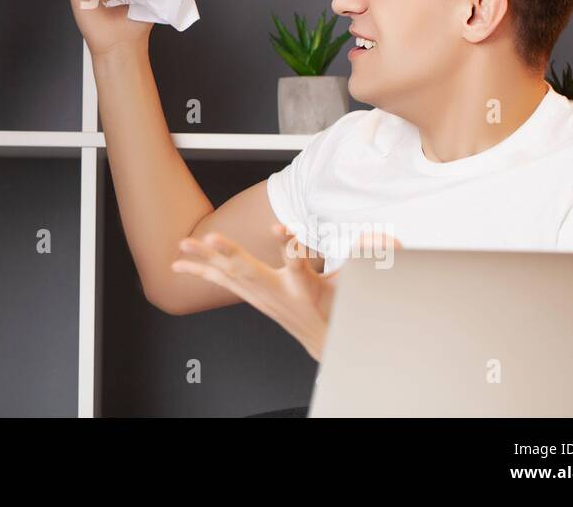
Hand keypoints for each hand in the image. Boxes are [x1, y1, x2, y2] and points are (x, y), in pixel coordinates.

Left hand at [170, 226, 399, 360]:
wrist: (323, 341)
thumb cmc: (338, 309)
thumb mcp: (355, 283)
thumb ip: (370, 257)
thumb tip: (390, 240)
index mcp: (304, 288)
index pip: (298, 263)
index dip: (290, 245)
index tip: (281, 230)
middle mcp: (277, 294)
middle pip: (249, 272)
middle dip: (228, 255)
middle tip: (208, 239)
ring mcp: (260, 297)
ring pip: (227, 276)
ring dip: (202, 260)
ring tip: (182, 245)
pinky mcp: (251, 297)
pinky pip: (222, 282)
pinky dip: (201, 270)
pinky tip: (181, 263)